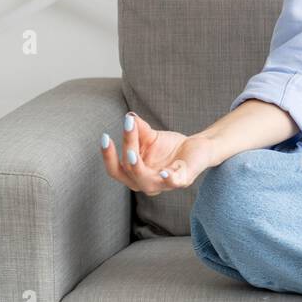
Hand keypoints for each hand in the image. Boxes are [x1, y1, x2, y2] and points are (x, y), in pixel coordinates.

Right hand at [100, 110, 214, 195]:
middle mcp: (145, 183)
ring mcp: (162, 185)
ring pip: (145, 181)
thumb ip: (138, 128)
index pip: (115, 169)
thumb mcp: (150, 136)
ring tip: (131, 153)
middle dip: (126, 147)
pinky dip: (167, 178)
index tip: (104, 136)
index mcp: (134, 174)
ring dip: (137, 167)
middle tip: (127, 127)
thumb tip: (129, 116)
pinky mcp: (181, 180)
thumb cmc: (169, 146)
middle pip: (129, 170)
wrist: (197, 147)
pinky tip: (164, 172)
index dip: (107, 155)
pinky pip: (172, 183)